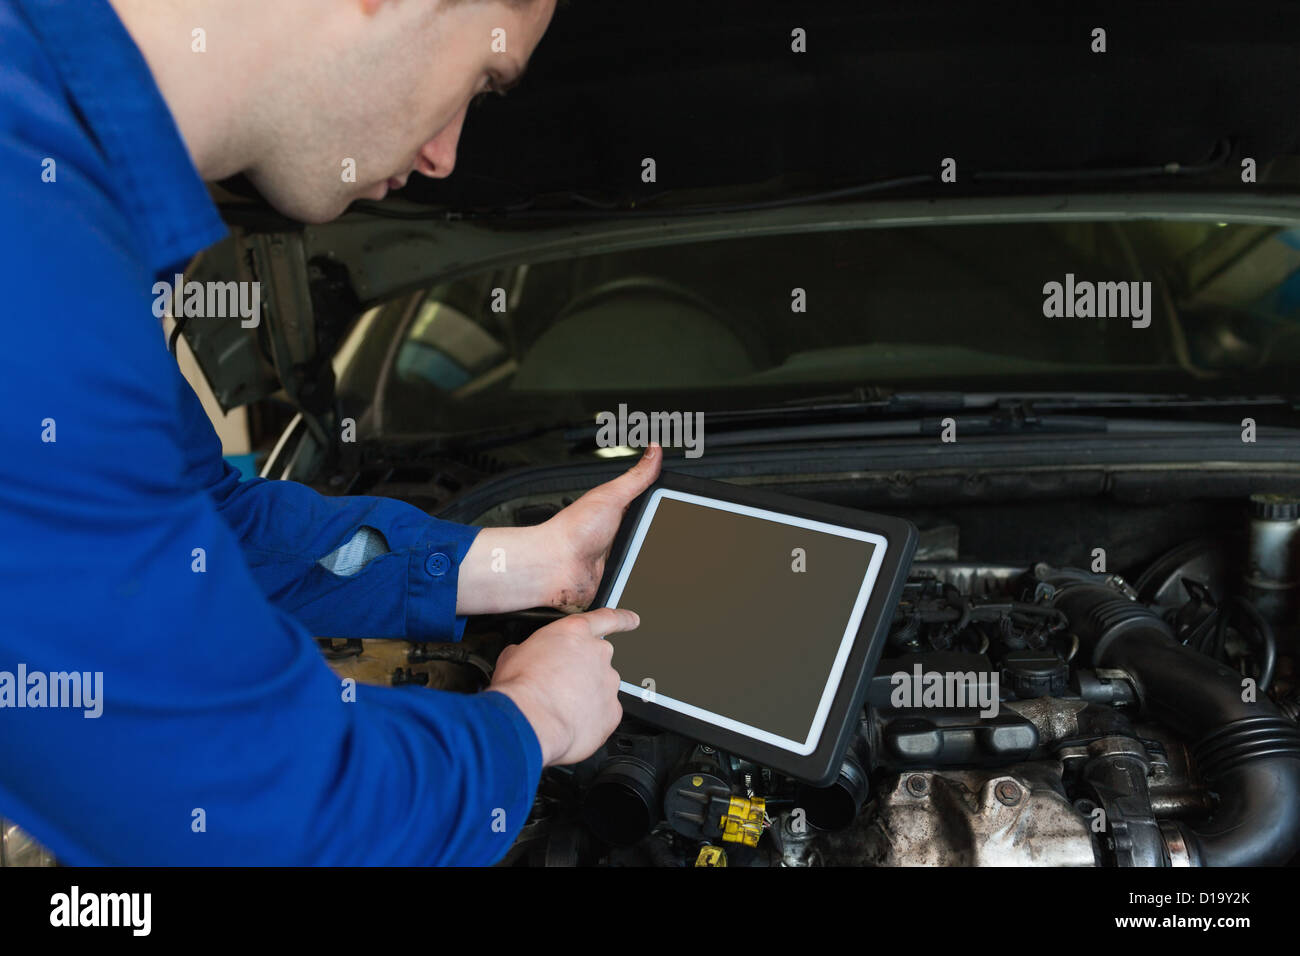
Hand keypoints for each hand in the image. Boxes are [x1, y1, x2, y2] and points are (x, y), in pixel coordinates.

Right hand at [489, 607, 640, 765]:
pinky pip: (604, 714)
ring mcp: (608, 683)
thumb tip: (525, 656)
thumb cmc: (520, 688)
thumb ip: (531, 650)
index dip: (622, 619)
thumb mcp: (513, 656)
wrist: (530, 722)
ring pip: (601, 689)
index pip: (606, 619)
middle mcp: (598, 654)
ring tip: (559, 710)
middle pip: (598, 660)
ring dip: (585, 697)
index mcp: (574, 633)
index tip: (632, 620)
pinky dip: (590, 719)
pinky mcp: (613, 712)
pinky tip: (570, 724)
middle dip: (584, 673)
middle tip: (559, 687)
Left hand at [539, 442, 661, 611]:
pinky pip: (638, 578)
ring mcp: (621, 555)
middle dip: (660, 535)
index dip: (667, 504)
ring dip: (650, 559)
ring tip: (640, 554)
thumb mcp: (611, 496)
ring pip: (650, 557)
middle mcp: (622, 531)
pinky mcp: (620, 576)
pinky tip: (638, 572)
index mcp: (621, 509)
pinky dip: (641, 578)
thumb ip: (637, 477)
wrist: (554, 565)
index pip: (654, 504)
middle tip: (656, 534)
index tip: (681, 504)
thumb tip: (654, 450)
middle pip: (655, 532)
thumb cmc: (572, 530)